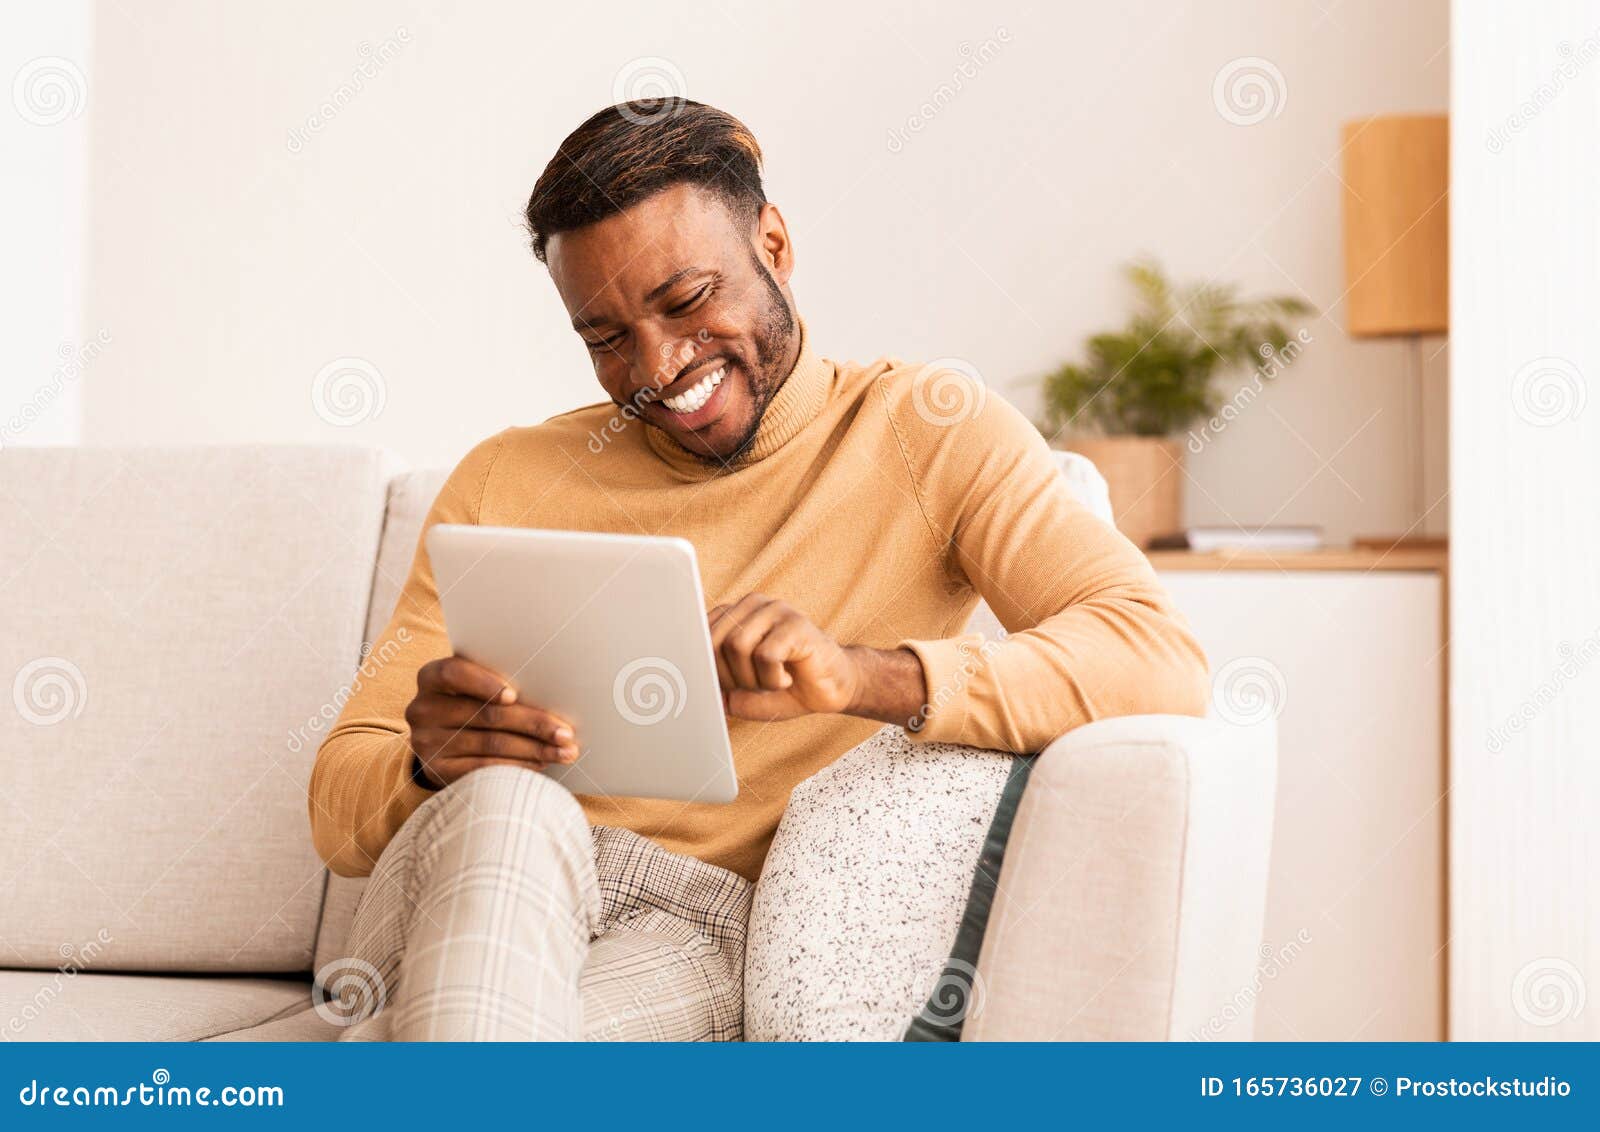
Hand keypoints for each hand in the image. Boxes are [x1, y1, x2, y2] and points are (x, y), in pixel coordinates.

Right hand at [405, 655, 578, 787]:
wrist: (439, 741)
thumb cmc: (470, 702)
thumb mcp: (473, 686)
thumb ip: (499, 683)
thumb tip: (552, 691)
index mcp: (431, 677)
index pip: (454, 673)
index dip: (484, 683)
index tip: (514, 695)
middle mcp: (423, 709)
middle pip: (485, 714)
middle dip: (532, 723)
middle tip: (565, 732)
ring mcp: (427, 741)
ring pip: (491, 743)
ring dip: (534, 748)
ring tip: (563, 751)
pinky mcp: (437, 769)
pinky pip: (484, 767)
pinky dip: (517, 766)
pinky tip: (540, 764)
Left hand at [708, 594, 859, 720]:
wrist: (831, 690)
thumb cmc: (786, 688)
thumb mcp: (741, 694)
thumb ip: (715, 687)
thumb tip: (688, 689)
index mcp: (733, 614)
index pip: (700, 635)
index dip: (706, 667)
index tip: (721, 686)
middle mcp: (751, 604)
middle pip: (715, 642)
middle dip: (730, 677)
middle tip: (755, 687)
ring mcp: (776, 609)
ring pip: (737, 646)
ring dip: (752, 680)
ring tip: (773, 682)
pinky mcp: (797, 623)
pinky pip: (766, 655)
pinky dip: (772, 679)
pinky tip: (787, 679)